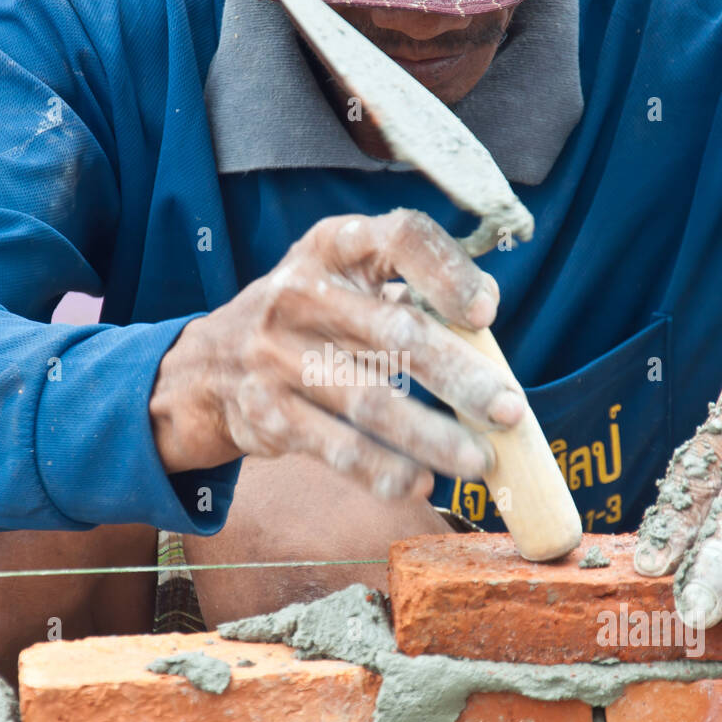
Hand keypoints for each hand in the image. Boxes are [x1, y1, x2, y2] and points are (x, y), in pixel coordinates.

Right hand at [150, 209, 525, 498]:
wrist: (211, 365)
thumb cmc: (310, 319)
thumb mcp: (346, 282)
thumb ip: (410, 296)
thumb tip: (484, 329)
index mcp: (333, 246)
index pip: (400, 238)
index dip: (447, 272)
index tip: (486, 313)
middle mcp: (301, 292)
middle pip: (395, 333)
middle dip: (460, 377)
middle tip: (509, 411)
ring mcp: (278, 354)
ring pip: (370, 401)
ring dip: (431, 437)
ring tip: (478, 462)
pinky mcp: (268, 411)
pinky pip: (336, 446)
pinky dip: (382, 469)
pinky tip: (418, 482)